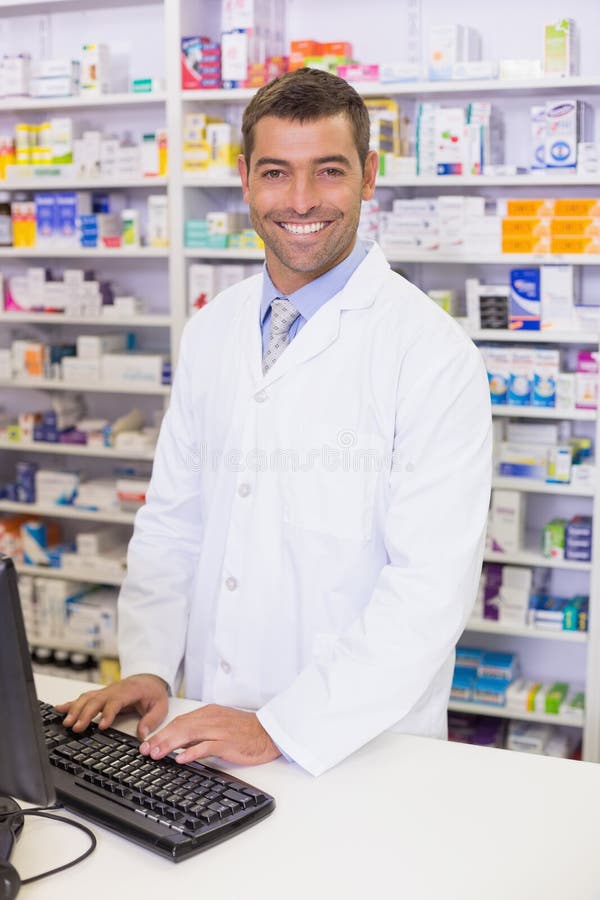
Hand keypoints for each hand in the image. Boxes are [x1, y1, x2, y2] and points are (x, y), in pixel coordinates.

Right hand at [55, 674, 168, 739]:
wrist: (150, 678)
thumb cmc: (154, 692)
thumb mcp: (160, 706)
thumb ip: (151, 720)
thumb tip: (142, 735)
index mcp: (130, 691)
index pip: (116, 701)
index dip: (108, 713)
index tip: (102, 726)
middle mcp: (114, 690)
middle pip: (97, 700)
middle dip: (85, 714)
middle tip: (76, 727)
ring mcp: (106, 691)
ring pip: (87, 698)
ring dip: (75, 709)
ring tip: (66, 723)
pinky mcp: (100, 694)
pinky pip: (84, 697)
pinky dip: (71, 703)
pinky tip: (59, 709)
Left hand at [139, 704, 280, 767]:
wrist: (269, 733)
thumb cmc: (246, 731)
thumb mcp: (221, 725)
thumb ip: (201, 731)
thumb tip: (179, 743)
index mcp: (209, 713)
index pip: (180, 721)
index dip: (163, 732)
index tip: (149, 743)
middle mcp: (212, 719)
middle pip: (180, 727)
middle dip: (161, 738)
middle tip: (146, 750)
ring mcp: (219, 730)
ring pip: (189, 734)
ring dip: (170, 744)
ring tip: (156, 754)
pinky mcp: (228, 743)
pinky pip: (206, 746)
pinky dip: (191, 752)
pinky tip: (180, 758)